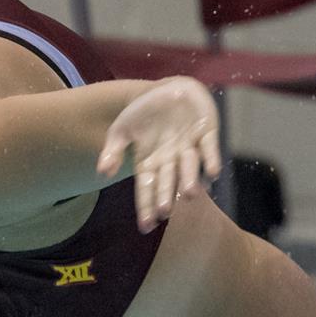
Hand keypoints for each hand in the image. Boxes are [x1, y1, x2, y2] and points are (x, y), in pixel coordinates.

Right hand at [96, 76, 220, 232]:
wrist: (168, 90)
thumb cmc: (143, 114)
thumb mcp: (121, 130)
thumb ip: (112, 151)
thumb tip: (102, 173)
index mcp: (149, 162)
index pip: (146, 188)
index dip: (146, 206)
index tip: (146, 226)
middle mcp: (170, 160)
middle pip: (168, 181)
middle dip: (166, 196)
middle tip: (165, 212)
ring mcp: (189, 147)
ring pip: (189, 167)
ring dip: (189, 180)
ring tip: (189, 194)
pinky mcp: (206, 134)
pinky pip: (209, 148)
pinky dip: (211, 159)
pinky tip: (212, 172)